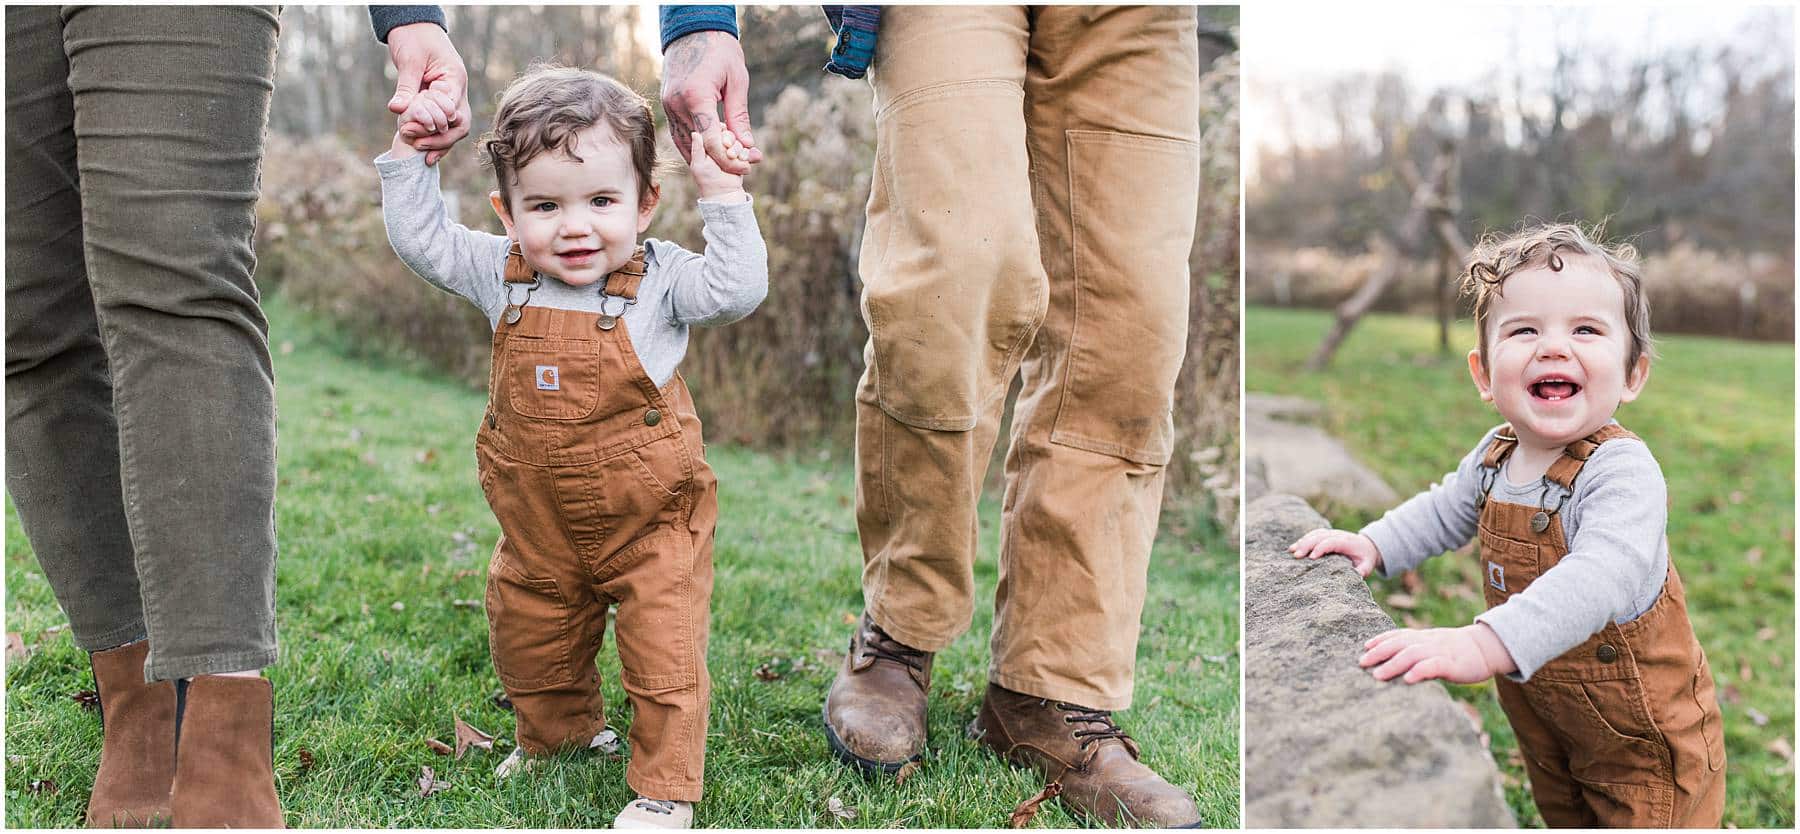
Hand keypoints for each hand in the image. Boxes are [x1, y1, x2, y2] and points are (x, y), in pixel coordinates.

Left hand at [386, 22, 470, 165]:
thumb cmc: (414, 38)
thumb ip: (406, 87)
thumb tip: (397, 110)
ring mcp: (450, 98)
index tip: (415, 133)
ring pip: (453, 128)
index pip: (453, 110)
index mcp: (455, 79)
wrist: (414, 26)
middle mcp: (457, 91)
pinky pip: (441, 124)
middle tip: (417, 146)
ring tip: (420, 154)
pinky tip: (422, 150)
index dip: (437, 125)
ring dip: (438, 142)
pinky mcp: (439, 102)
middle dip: (440, 139)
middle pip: (459, 125)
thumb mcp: (409, 61)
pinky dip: (433, 137)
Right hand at [659, 30, 760, 173]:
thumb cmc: (720, 50)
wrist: (693, 30)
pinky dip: (694, 146)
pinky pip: (679, 134)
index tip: (747, 166)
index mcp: (696, 96)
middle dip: (722, 160)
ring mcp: (668, 105)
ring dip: (707, 157)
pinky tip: (710, 152)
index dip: (730, 159)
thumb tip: (747, 146)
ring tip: (729, 162)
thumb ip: (739, 116)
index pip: (711, 141)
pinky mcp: (667, 105)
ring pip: (686, 144)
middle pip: (699, 147)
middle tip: (744, 166)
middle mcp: (677, 104)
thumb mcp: (737, 81)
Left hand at [687, 128, 746, 201]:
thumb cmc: (708, 181)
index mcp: (706, 146)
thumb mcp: (698, 164)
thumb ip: (697, 148)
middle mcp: (719, 147)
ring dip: (738, 148)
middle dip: (731, 141)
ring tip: (734, 158)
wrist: (725, 194)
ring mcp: (730, 152)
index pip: (714, 130)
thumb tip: (694, 132)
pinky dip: (745, 153)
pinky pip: (746, 150)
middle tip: (729, 152)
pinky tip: (742, 159)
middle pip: (728, 134)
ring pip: (738, 141)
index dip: (720, 132)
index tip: (723, 141)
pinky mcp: (740, 158)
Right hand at [1288, 528, 1382, 576]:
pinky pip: (1312, 535)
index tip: (1312, 558)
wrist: (1366, 546)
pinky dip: (1302, 540)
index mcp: (1347, 542)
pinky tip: (1293, 548)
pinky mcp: (1325, 535)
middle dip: (1307, 545)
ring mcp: (1330, 533)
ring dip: (1302, 542)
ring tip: (1291, 551)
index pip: (1331, 542)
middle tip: (1296, 556)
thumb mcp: (1367, 566)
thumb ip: (1361, 570)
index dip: (1321, 548)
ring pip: (1314, 534)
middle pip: (1319, 536)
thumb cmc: (1365, 558)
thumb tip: (1355, 575)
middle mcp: (1337, 535)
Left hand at [1359, 623, 1516, 683]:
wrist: (1488, 647)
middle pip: (1400, 643)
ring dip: (1393, 664)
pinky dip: (1419, 671)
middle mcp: (1428, 642)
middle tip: (1361, 663)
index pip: (1398, 635)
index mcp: (1424, 637)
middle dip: (1379, 652)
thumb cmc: (1458, 651)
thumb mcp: (1435, 646)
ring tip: (1377, 675)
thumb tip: (1395, 660)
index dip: (1381, 640)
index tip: (1364, 646)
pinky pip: (1433, 666)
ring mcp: (1440, 652)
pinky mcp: (1452, 664)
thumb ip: (1417, 650)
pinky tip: (1407, 679)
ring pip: (1412, 654)